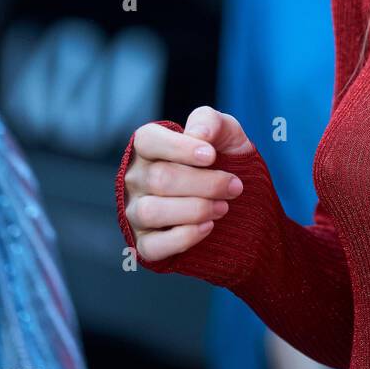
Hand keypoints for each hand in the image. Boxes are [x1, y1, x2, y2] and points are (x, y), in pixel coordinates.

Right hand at [124, 105, 250, 262]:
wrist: (233, 200)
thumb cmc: (221, 159)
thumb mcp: (225, 133)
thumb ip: (211, 122)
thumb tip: (198, 135)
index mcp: (148, 146)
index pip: (148, 140)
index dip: (180, 148)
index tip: (212, 155)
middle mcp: (135, 178)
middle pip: (159, 178)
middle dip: (204, 184)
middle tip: (234, 186)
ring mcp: (135, 211)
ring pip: (151, 211)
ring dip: (195, 210)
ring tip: (223, 207)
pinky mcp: (143, 243)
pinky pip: (152, 246)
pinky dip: (184, 237)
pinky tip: (208, 227)